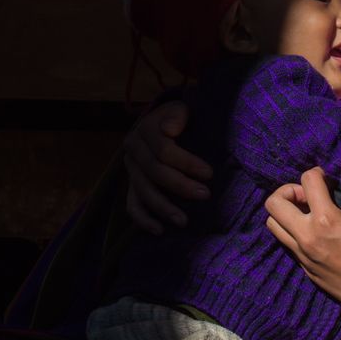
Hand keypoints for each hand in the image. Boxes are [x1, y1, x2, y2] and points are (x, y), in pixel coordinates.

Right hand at [123, 100, 212, 234]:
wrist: (166, 123)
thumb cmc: (180, 118)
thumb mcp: (180, 108)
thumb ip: (177, 115)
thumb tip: (170, 130)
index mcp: (144, 130)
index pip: (163, 151)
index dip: (186, 163)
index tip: (209, 173)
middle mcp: (133, 151)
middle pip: (155, 173)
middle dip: (180, 186)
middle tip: (205, 195)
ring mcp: (131, 171)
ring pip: (143, 192)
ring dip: (163, 208)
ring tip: (184, 221)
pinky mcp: (132, 187)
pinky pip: (132, 206)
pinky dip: (143, 221)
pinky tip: (159, 231)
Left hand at [264, 167, 340, 316]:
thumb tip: (331, 196)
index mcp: (325, 220)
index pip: (307, 181)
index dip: (316, 173)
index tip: (325, 179)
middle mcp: (306, 236)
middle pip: (273, 203)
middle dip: (288, 192)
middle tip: (307, 197)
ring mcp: (301, 254)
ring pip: (272, 225)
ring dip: (285, 214)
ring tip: (306, 215)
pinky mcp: (303, 268)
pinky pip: (287, 243)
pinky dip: (295, 232)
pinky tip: (314, 234)